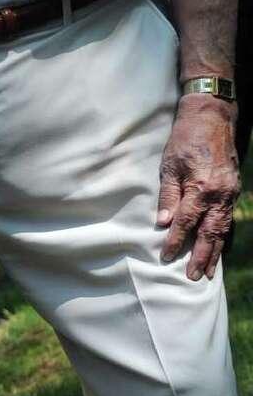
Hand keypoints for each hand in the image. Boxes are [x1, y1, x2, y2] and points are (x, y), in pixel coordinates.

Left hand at [156, 95, 240, 279]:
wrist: (212, 118)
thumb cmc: (186, 140)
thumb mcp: (170, 165)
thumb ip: (168, 195)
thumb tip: (163, 223)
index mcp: (202, 187)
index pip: (186, 222)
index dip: (176, 241)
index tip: (166, 257)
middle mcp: (220, 193)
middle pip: (209, 232)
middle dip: (201, 256)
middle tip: (193, 277)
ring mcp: (230, 193)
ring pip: (223, 229)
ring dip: (215, 252)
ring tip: (208, 272)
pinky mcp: (233, 190)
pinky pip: (228, 219)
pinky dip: (223, 236)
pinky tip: (219, 249)